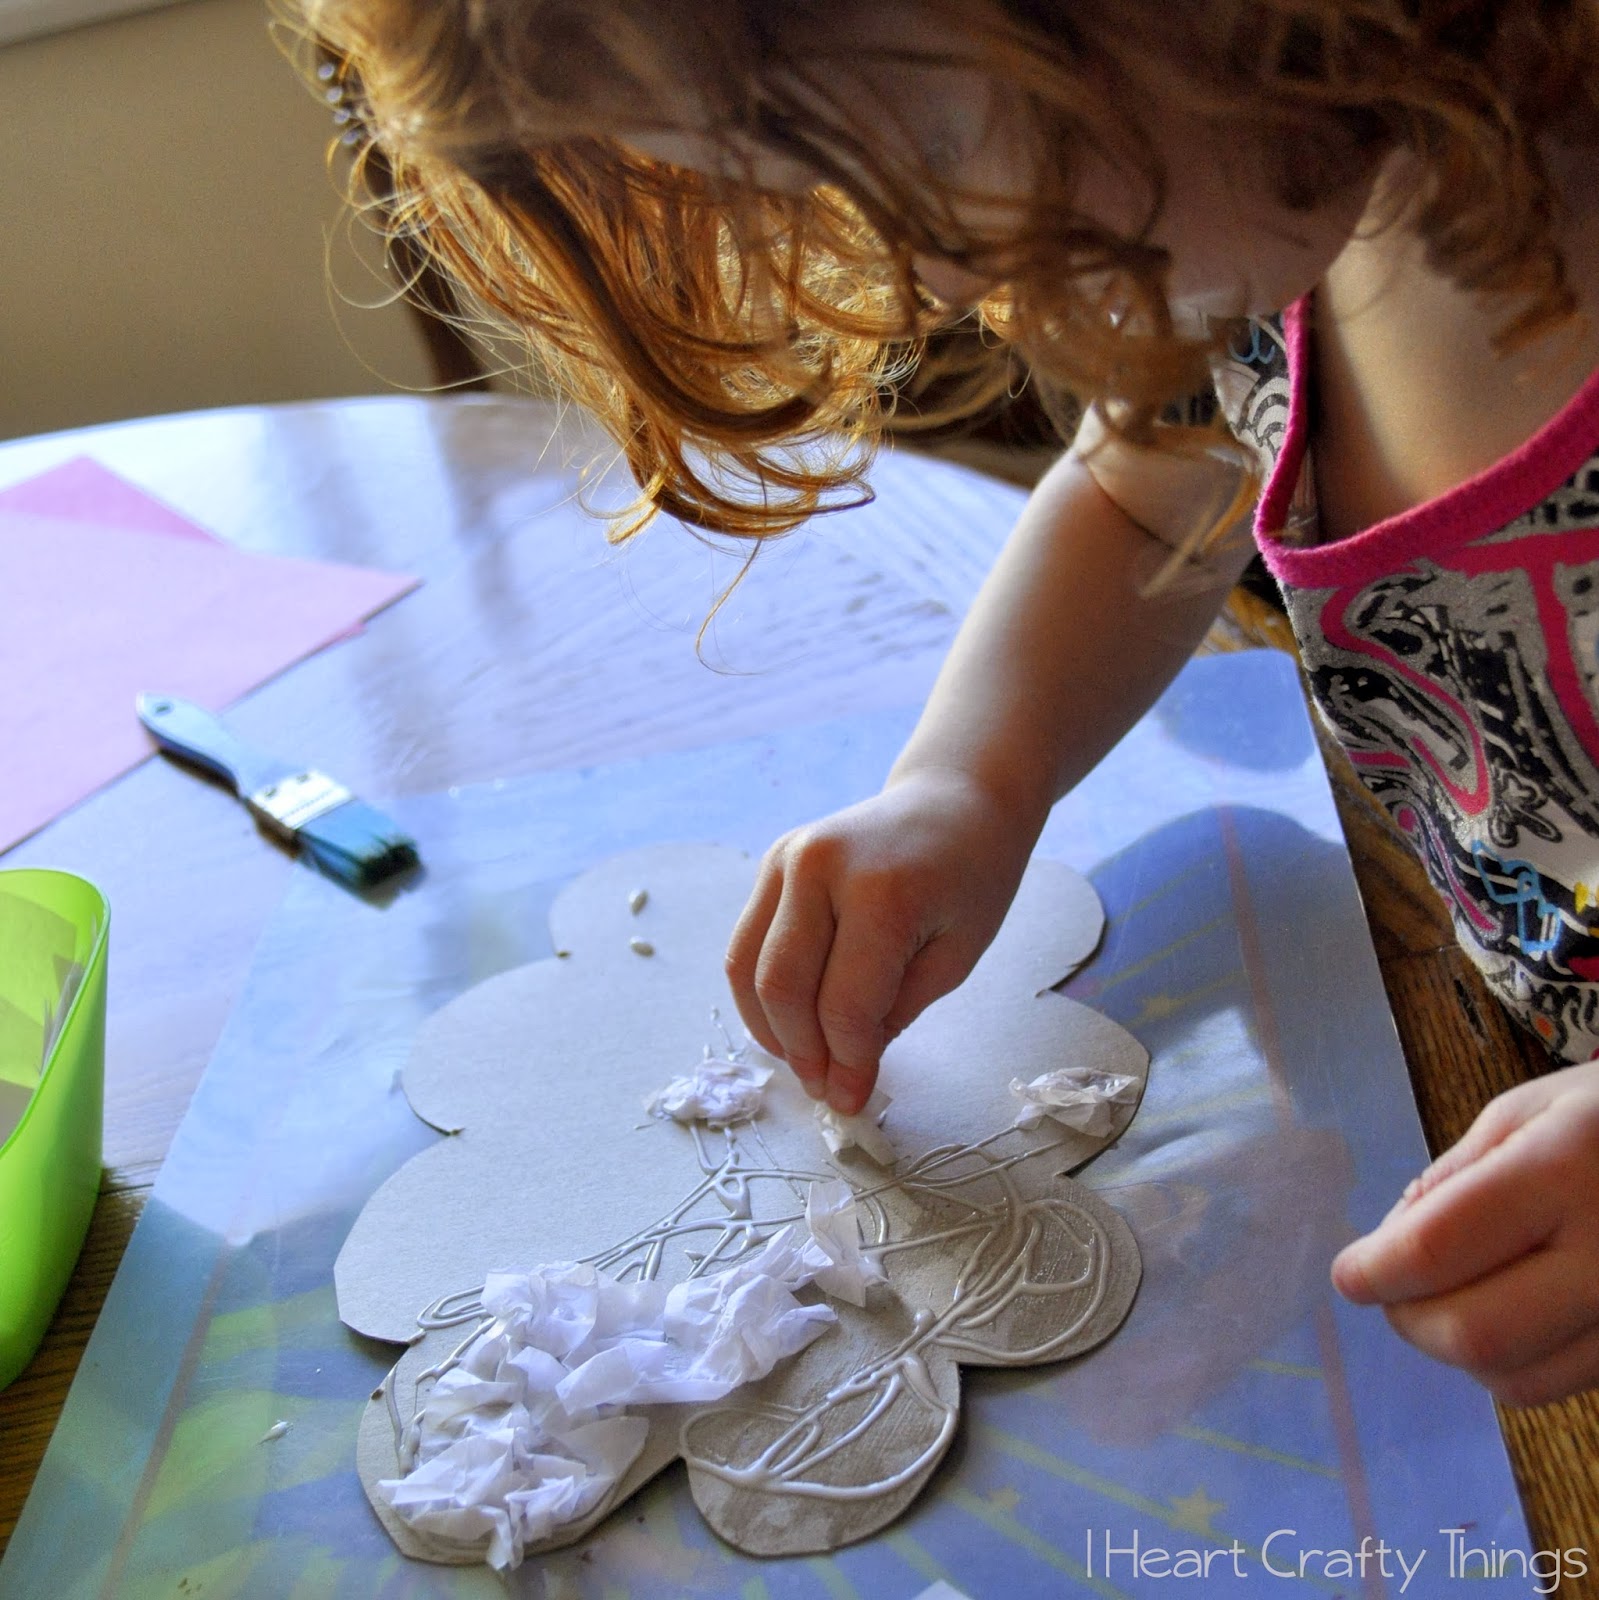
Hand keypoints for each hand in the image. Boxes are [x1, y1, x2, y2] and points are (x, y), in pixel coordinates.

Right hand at [725, 768, 1036, 1114]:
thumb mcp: (956, 955)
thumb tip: (842, 1074)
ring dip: (770, 1028)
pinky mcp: (771, 863)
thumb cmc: (972, 877)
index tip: (854, 1100)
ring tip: (806, 1061)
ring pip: (747, 968)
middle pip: (782, 987)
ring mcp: (785, 859)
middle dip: (802, 1052)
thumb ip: (894, 1012)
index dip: (847, 1064)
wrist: (955, 799)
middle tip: (826, 1089)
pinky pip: (747, 943)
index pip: (844, 1003)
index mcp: (880, 890)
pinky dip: (762, 994)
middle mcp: (818, 866)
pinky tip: (792, 1022)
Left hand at [1332, 1058, 1598, 1406]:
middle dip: (1410, 1320)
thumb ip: (1458, 1177)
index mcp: (1564, 1171)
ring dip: (1458, 1349)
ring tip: (1450, 1296)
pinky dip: (1513, 1361)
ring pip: (1518, 1380)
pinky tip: (1510, 1311)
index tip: (1349, 1274)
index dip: (1375, 1271)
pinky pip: (1564, 1383)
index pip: (1439, 1248)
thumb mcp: (1531, 1110)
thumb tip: (1395, 1243)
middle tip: (1391, 1289)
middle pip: (1475, 1334)